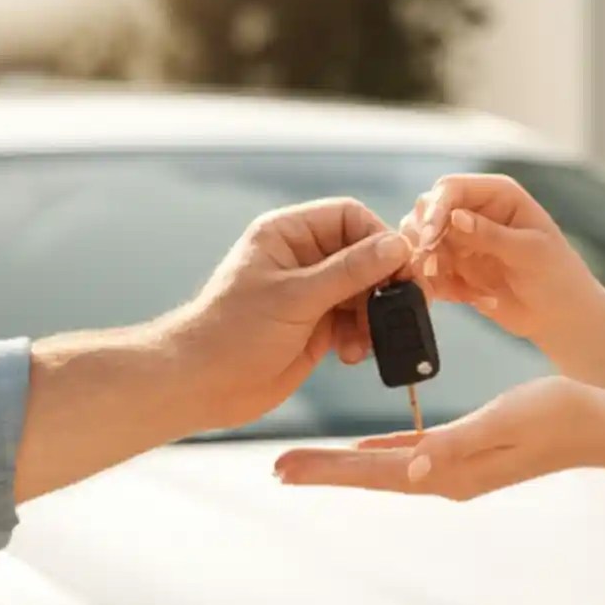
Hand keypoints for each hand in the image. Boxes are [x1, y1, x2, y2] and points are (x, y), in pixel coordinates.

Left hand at [169, 197, 409, 425]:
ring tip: (367, 338)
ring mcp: (311, 294)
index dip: (378, 239)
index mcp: (288, 235)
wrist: (202, 386)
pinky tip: (351, 354)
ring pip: (365, 292)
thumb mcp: (295, 297)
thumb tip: (396, 247)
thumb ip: (349, 272)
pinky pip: (356, 322)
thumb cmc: (231, 333)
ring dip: (374, 315)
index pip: (349, 218)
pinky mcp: (317, 327)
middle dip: (383, 283)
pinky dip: (363, 337)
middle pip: (364, 255)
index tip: (399, 268)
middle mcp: (302, 259)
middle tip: (402, 306)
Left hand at [273, 377, 599, 499]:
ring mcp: (458, 466)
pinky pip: (412, 453)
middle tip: (277, 468)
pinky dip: (383, 450)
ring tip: (306, 460)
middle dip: (324, 469)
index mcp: (451, 470)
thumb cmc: (558, 415)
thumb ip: (455, 445)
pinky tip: (368, 446)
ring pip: (387, 465)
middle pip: (372, 473)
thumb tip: (408, 469)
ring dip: (345, 462)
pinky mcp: (468, 451)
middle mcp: (448, 474)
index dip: (329, 469)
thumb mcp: (504, 420)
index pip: (376, 472)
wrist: (602, 425)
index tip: (283, 469)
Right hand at [400, 174, 601, 342]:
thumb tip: (455, 217)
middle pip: (426, 211)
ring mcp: (461, 241)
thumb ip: (490, 235)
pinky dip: (434, 285)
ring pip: (420, 241)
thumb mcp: (529, 252)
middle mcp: (473, 212)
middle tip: (430, 266)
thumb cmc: (556, 276)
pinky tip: (462, 298)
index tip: (431, 238)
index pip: (451, 188)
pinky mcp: (454, 269)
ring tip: (451, 288)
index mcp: (496, 195)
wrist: (560, 316)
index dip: (436, 209)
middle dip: (423, 237)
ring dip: (425, 263)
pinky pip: (428, 271)